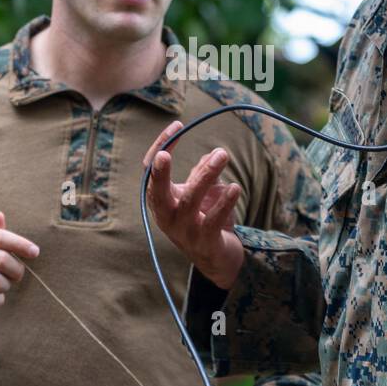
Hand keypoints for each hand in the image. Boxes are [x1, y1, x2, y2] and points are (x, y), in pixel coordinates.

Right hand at [143, 121, 244, 289]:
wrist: (217, 260)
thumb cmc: (204, 221)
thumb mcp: (200, 195)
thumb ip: (202, 174)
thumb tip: (212, 154)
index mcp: (161, 201)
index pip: (151, 171)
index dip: (161, 147)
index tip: (177, 125)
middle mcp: (167, 217)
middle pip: (158, 192)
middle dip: (160, 173)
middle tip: (166, 152)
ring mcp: (185, 232)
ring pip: (191, 201)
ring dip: (206, 175)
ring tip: (222, 154)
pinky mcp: (205, 242)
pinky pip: (213, 219)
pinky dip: (224, 202)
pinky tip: (235, 188)